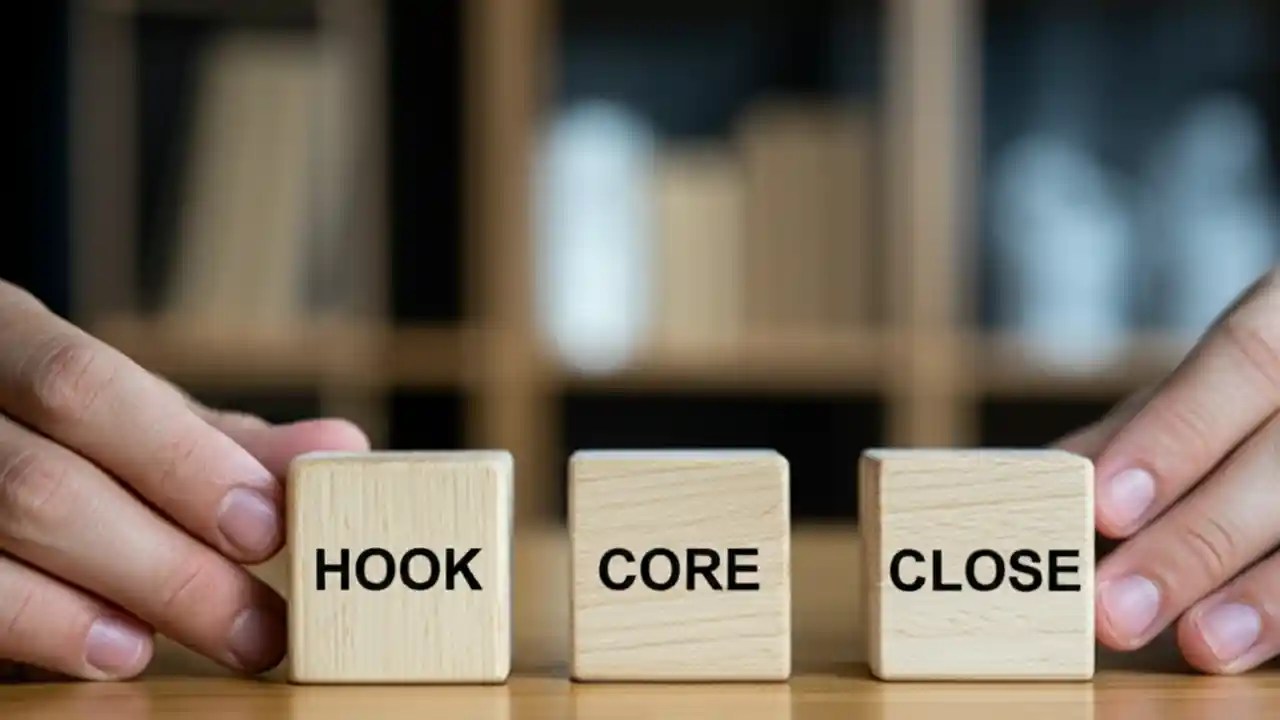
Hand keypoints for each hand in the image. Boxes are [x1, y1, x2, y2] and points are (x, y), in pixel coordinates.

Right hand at [0, 280, 368, 679]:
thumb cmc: (52, 427)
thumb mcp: (127, 416)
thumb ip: (218, 440)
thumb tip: (340, 448)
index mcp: (6, 335)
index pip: (86, 386)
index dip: (179, 462)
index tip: (266, 528)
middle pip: (43, 484)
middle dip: (166, 564)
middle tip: (257, 628)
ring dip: (96, 606)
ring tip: (172, 645)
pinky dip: (38, 629)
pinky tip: (108, 652)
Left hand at [1057, 267, 1279, 673]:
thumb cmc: (1268, 385)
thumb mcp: (1215, 378)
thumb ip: (1143, 423)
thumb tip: (1046, 475)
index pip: (1243, 362)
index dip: (1176, 437)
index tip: (1107, 506)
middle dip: (1196, 541)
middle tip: (1117, 610)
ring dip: (1265, 592)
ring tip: (1200, 644)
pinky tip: (1252, 643)